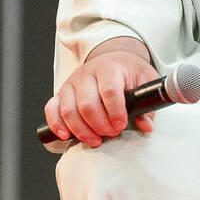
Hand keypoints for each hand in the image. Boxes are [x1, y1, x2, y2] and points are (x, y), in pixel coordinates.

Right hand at [44, 50, 160, 148]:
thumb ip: (147, 104)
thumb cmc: (129, 72)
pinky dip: (57, 125)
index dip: (115, 112)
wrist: (113, 59)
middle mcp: (87, 74)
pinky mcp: (61, 93)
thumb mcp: (146, 81)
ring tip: (97, 140)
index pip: (109, 91)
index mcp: (109, 68)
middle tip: (112, 133)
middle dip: (100, 125)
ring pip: (68, 110)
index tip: (121, 125)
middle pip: (87, 104)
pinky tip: (66, 136)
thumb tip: (146, 126)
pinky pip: (52, 110)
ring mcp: (71, 83)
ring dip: (82, 131)